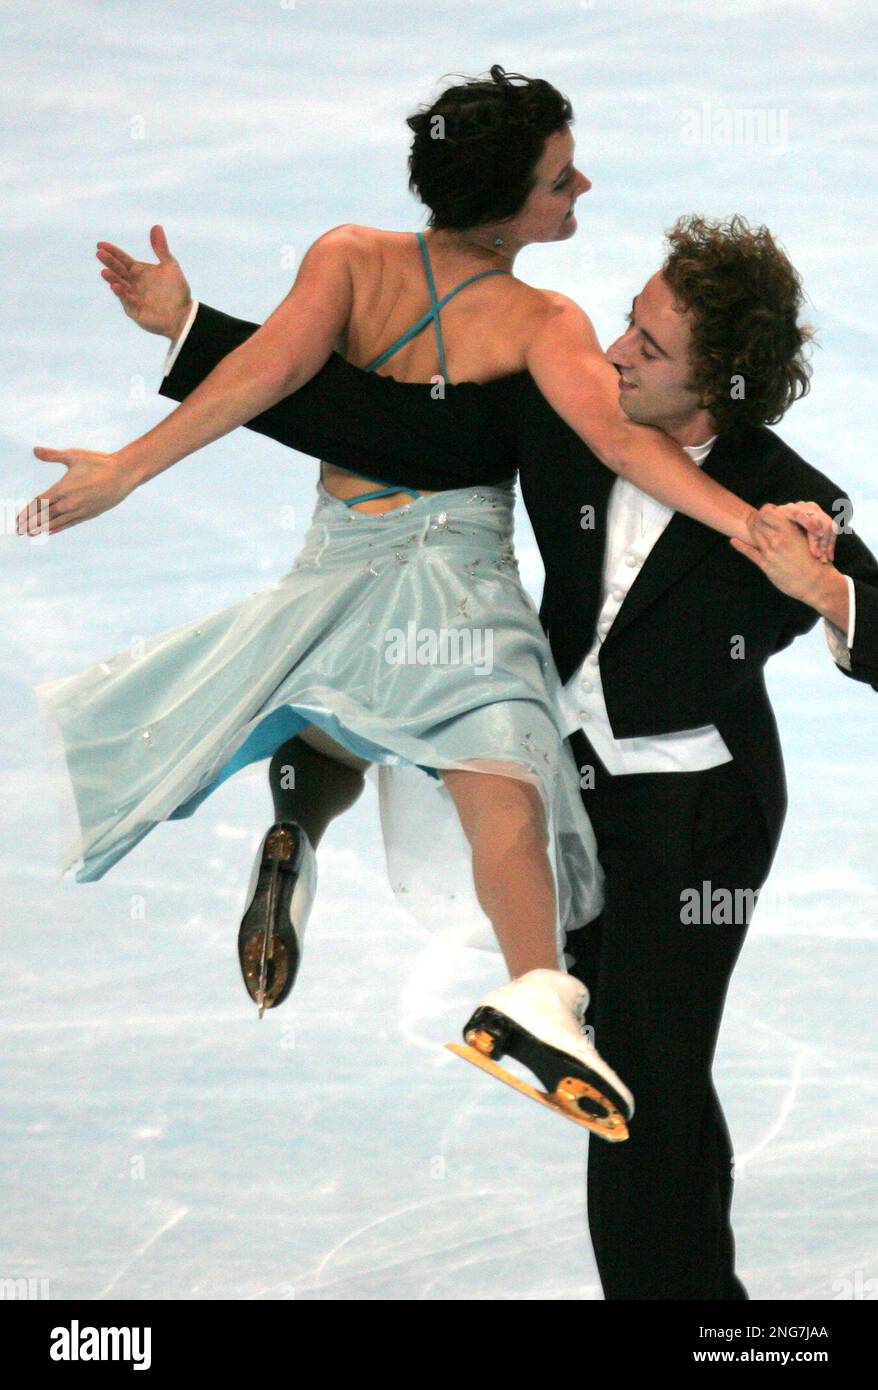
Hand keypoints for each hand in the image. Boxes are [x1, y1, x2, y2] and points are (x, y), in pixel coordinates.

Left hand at [15, 447, 136, 537]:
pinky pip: (69, 524)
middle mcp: (69, 503)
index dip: (27, 511)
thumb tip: (35, 450)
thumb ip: (52, 455)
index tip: (17, 518)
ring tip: (29, 534)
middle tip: (18, 530)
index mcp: (63, 489)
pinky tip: (49, 531)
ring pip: (56, 523)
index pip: (39, 503)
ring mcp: (80, 511)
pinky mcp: (89, 514)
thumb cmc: (99, 463)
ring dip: (41, 529)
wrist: (123, 474)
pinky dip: (57, 528)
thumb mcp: (74, 456)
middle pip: (44, 516)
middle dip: (30, 523)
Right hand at [96, 224, 192, 339]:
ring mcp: (132, 296)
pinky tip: (116, 286)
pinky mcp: (134, 310)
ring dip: (112, 278)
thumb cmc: (177, 291)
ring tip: (104, 272)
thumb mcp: (170, 266)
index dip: (112, 252)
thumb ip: (161, 248)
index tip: (100, 244)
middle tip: (100, 253)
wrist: (183, 314)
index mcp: (139, 271)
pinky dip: (121, 293)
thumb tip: (156, 226)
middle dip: (109, 262)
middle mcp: (133, 283)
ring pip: (119, 285)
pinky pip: (125, 300)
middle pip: (118, 270)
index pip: (122, 259)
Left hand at [729, 502, 834, 600]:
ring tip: (751, 525)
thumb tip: (785, 516)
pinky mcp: (766, 565)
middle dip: (757, 519)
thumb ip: (795, 526)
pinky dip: (739, 545)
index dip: (766, 510)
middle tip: (757, 518)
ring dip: (752, 529)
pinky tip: (733, 540)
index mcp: (789, 530)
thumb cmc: (815, 559)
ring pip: (754, 535)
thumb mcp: (808, 537)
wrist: (816, 582)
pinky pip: (749, 552)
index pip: (768, 512)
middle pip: (758, 522)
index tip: (768, 511)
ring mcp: (770, 553)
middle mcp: (777, 540)